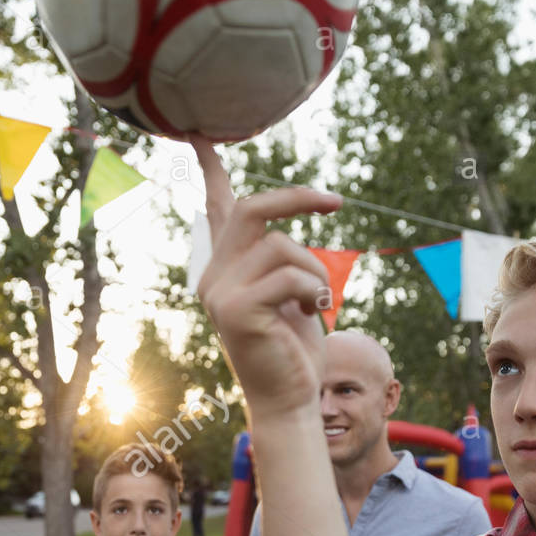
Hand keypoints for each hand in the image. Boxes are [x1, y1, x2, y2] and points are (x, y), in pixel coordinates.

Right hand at [192, 139, 342, 422]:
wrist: (289, 400)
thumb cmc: (295, 351)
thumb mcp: (292, 295)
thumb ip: (282, 261)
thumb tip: (290, 230)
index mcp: (225, 269)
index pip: (217, 209)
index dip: (211, 170)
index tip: (199, 135)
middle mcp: (213, 276)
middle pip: (255, 209)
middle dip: (299, 199)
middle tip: (336, 203)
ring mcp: (219, 293)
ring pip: (282, 245)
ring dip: (316, 269)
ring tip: (319, 300)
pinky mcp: (236, 311)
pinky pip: (289, 275)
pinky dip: (312, 290)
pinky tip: (311, 313)